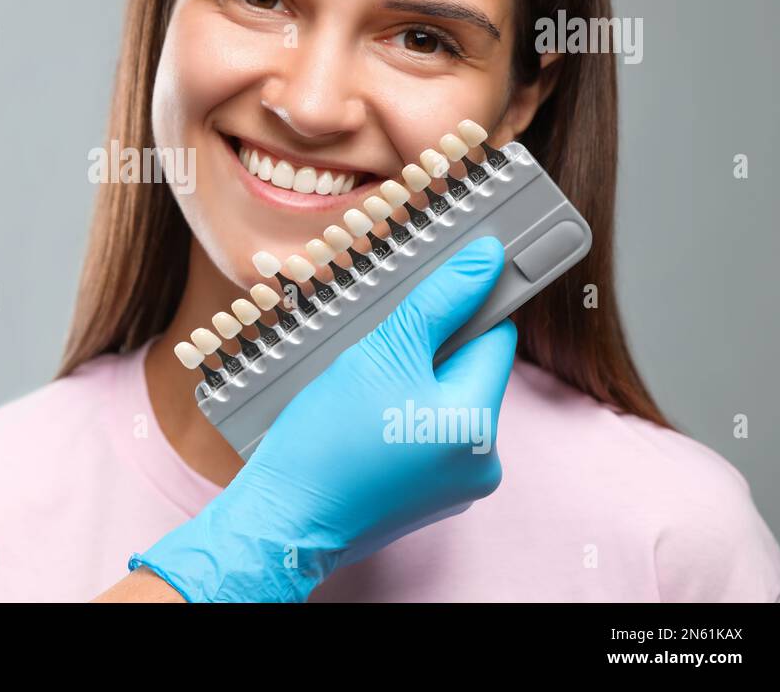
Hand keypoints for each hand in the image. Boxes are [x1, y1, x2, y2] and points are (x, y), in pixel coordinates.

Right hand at [128, 236, 516, 601]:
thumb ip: (439, 303)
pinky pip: (426, 435)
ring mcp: (455, 485)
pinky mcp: (427, 498)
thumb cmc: (326, 440)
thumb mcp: (381, 352)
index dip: (466, 304)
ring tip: (363, 379)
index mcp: (478, 424)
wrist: (284, 519)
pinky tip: (362, 412)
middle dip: (429, 346)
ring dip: (412, 379)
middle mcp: (481, 462)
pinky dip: (401, 414)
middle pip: (469, 371)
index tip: (439, 284)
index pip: (495, 337)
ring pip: (444, 402)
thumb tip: (486, 261)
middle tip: (381, 337)